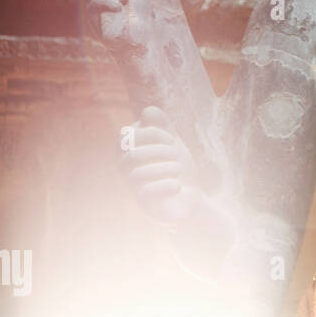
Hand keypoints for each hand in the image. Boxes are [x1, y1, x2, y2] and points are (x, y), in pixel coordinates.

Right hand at [119, 106, 196, 223]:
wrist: (190, 196)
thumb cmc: (175, 166)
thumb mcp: (172, 142)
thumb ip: (162, 125)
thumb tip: (149, 111)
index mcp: (127, 152)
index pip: (128, 135)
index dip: (153, 133)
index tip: (171, 138)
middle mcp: (125, 171)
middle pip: (132, 155)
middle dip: (161, 150)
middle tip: (177, 154)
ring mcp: (134, 189)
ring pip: (138, 174)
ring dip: (167, 167)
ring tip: (179, 169)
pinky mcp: (145, 205)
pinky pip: (146, 193)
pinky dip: (167, 185)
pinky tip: (177, 185)